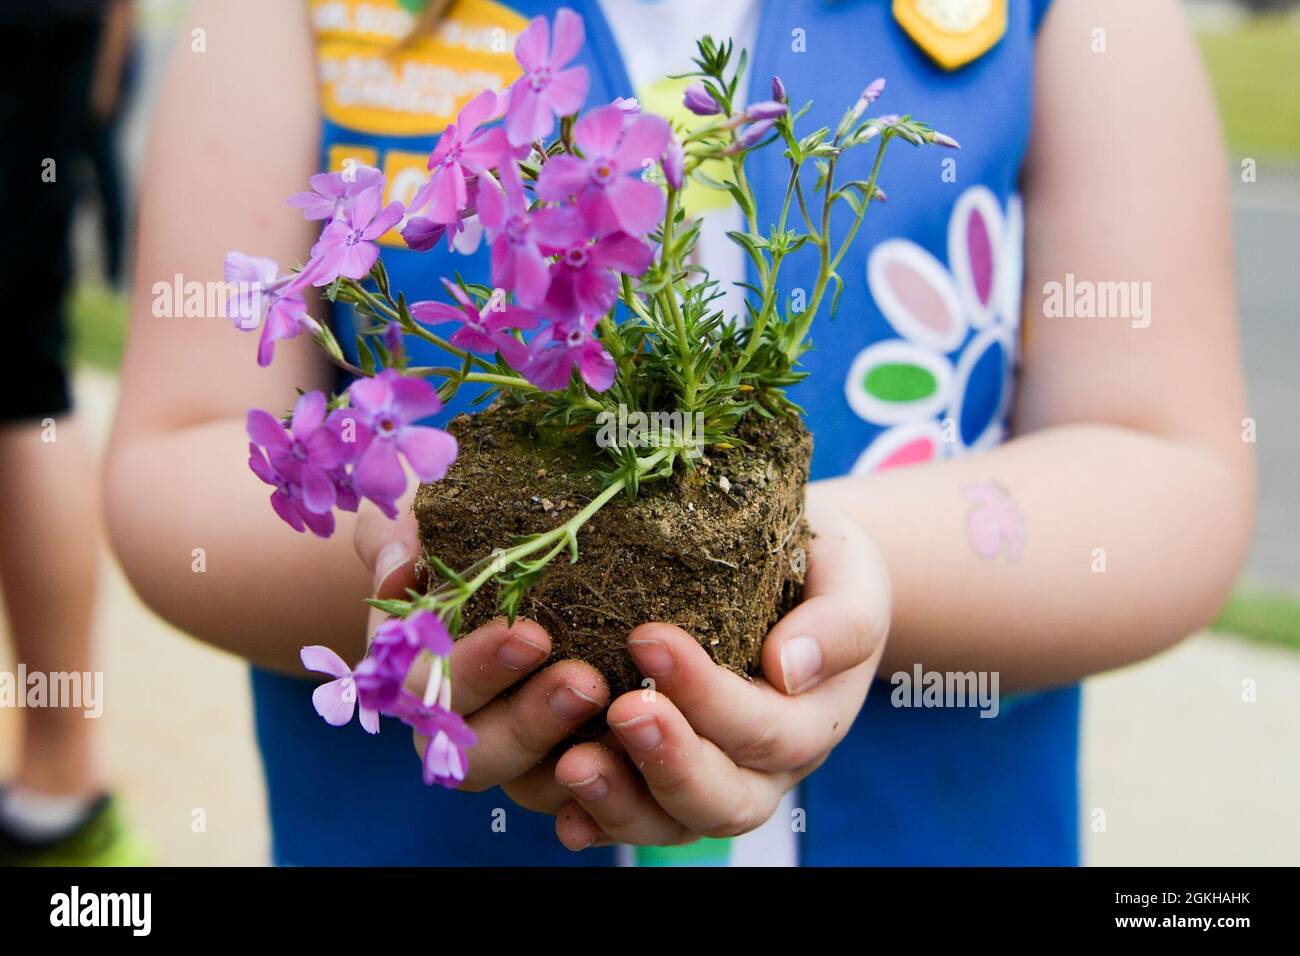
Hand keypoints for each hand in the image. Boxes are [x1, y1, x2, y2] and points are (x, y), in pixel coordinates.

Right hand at [354, 498, 609, 791]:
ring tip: (623, 709)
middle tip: (585, 683)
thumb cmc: (452, 541)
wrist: (504, 565)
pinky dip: (613, 788)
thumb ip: (394, 537)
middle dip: (532, 722)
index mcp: (416, 676)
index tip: (531, 635)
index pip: (433, 690)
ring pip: (535, 788)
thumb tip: (398, 569)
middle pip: (481, 755)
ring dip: (577, 760)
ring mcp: (517, 757)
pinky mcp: (568, 768)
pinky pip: (586, 799)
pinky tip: (649, 759)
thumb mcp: (414, 523)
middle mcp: (461, 730)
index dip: (478, 670)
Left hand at [503, 503, 890, 847]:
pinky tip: (562, 809)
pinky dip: (594, 820)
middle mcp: (763, 771)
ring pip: (671, 824)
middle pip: (722, 800)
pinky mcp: (658, 782)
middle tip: (622, 709)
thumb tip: (789, 667)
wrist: (801, 580)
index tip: (649, 638)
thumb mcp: (850, 581)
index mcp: (811, 722)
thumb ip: (838, 625)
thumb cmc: (821, 573)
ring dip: (621, 803)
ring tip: (574, 764)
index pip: (763, 728)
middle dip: (670, 759)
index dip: (707, 695)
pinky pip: (628, 818)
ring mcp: (710, 784)